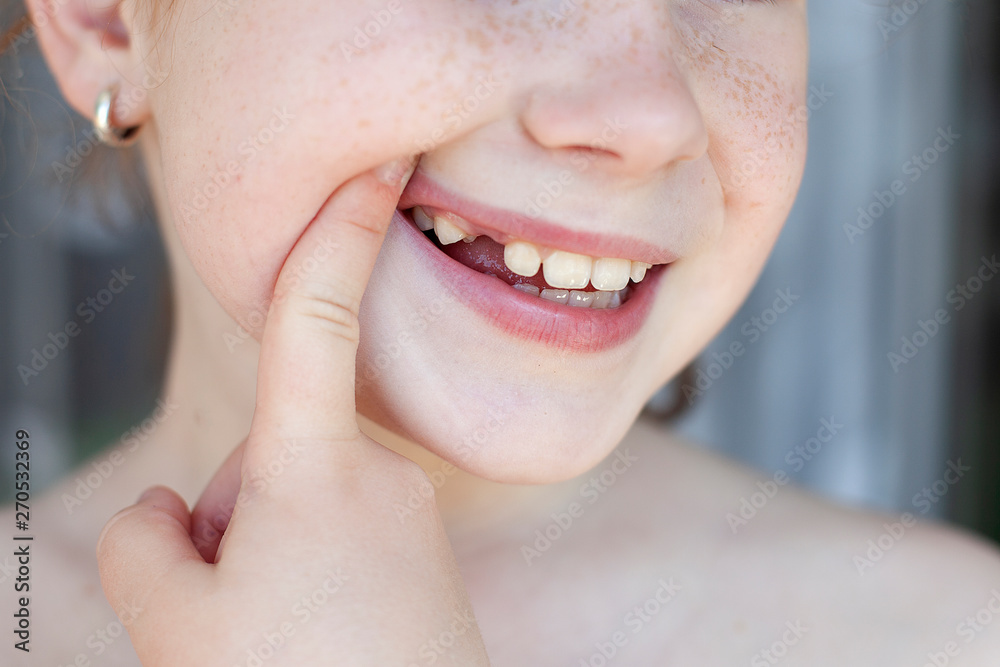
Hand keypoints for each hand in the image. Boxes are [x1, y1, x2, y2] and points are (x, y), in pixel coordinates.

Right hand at [97, 158, 490, 665]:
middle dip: (228, 523)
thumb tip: (168, 509)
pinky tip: (317, 641)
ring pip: (292, 509)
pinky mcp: (422, 554)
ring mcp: (406, 514)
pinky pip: (336, 541)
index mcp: (315, 464)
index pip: (313, 319)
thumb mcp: (176, 621)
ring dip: (263, 560)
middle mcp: (376, 471)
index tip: (377, 166)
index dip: (336, 234)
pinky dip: (308, 579)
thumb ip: (146, 542)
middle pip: (260, 460)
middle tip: (239, 616)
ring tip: (282, 639)